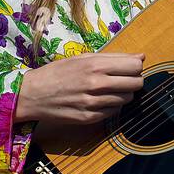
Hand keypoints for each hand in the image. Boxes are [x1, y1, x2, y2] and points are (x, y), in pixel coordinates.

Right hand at [14, 52, 145, 125]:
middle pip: (136, 83)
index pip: (135, 66)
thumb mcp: (82, 58)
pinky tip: (99, 100)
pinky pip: (114, 111)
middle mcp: (96, 84)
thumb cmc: (57, 73)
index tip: (130, 68)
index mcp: (95, 65)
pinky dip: (112, 106)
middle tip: (123, 79)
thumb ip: (113, 57)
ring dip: (123, 94)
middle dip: (134, 80)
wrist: (31, 95)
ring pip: (127, 99)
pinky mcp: (90, 118)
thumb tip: (141, 56)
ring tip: (108, 89)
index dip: (136, 66)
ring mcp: (93, 103)